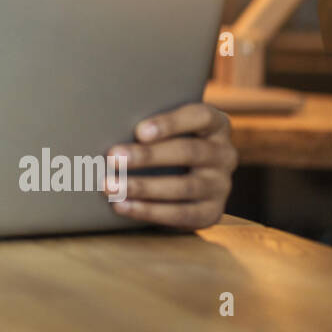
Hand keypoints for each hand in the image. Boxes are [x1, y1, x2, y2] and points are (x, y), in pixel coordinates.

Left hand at [104, 102, 236, 230]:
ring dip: (143, 187)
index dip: (170, 123)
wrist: (179, 183)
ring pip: (184, 187)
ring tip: (110, 186)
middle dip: (147, 156)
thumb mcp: (164, 129)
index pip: (200, 117)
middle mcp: (224, 154)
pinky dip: (148, 211)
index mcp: (216, 124)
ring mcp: (221, 185)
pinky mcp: (211, 212)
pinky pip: (181, 214)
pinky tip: (121, 206)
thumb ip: (149, 125)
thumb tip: (107, 121)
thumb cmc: (162, 143)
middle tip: (113, 157)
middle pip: (188, 152)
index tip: (139, 131)